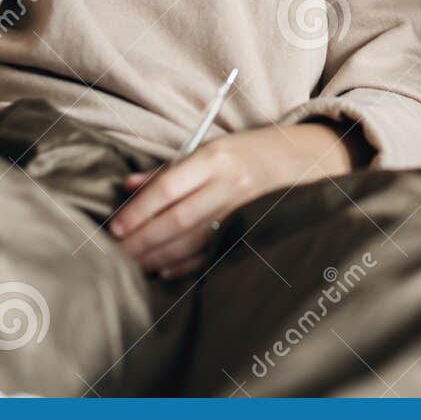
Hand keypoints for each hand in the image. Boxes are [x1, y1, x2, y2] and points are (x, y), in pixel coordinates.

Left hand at [109, 123, 359, 278]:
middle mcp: (231, 184)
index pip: (169, 187)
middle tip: (116, 253)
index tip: (115, 227)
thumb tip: (128, 187)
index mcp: (217, 157)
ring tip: (131, 265)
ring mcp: (244, 210)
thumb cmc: (249, 152)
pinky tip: (163, 270)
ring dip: (158, 256)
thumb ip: (169, 170)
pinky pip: (213, 254)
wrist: (305, 160)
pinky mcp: (252, 231)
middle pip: (178, 219)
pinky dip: (185, 265)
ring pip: (193, 241)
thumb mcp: (211, 148)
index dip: (140, 210)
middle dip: (143, 240)